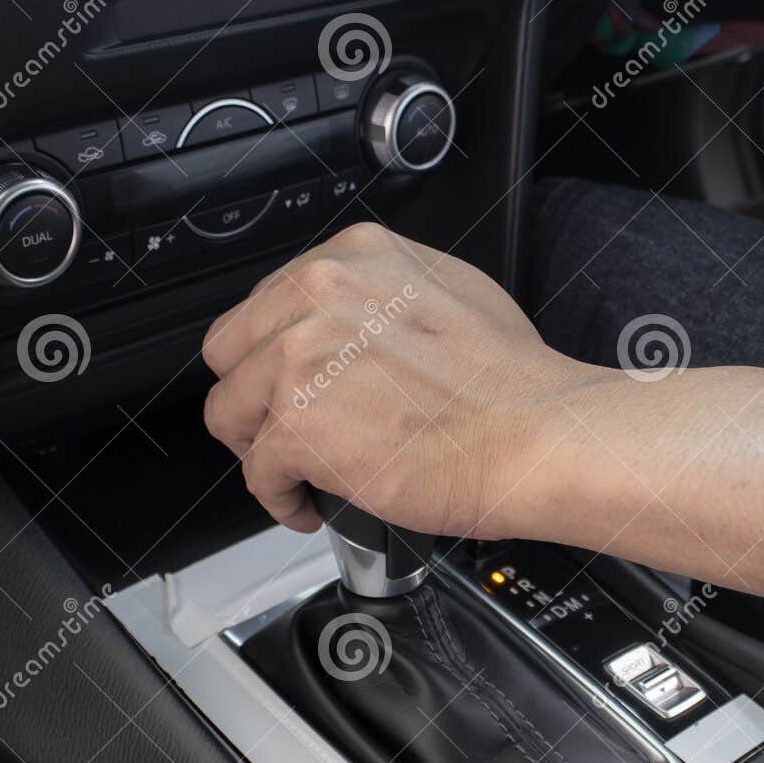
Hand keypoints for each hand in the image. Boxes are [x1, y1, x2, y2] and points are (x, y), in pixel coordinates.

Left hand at [202, 222, 598, 535]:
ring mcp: (298, 359)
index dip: (274, 353)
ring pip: (230, 412)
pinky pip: (256, 471)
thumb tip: (352, 324)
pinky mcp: (296, 425)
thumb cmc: (510, 383)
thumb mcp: (448, 291)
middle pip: (232, 351)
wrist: (533, 437)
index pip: (268, 302)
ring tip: (300, 471)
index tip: (290, 383)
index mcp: (352, 259)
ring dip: (261, 448)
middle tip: (284, 428)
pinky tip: (311, 503)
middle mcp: (318, 296)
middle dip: (254, 396)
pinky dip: (279, 497)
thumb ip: (380, 297)